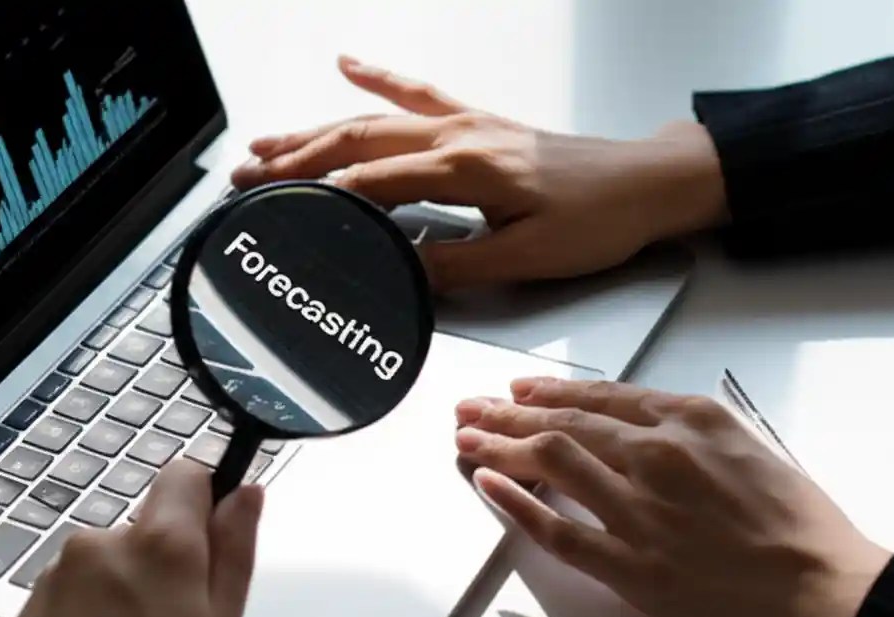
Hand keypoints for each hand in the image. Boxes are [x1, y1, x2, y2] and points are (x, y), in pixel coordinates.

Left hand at [0, 460, 264, 616]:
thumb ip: (235, 555)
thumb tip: (248, 496)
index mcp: (160, 548)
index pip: (186, 473)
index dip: (206, 500)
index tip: (215, 536)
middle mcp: (101, 546)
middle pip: (148, 526)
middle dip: (166, 564)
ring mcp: (58, 575)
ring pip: (111, 562)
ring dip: (125, 593)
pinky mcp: (28, 605)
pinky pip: (76, 591)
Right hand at [232, 56, 729, 291]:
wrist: (645, 183)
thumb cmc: (597, 220)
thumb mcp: (526, 259)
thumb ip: (458, 267)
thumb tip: (403, 274)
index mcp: (465, 169)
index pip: (371, 182)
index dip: (317, 197)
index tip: (272, 208)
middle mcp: (459, 136)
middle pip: (358, 141)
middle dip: (297, 159)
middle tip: (248, 177)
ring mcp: (467, 123)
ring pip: (375, 118)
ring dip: (318, 128)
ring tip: (271, 141)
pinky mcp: (480, 122)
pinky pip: (419, 92)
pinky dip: (380, 77)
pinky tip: (350, 65)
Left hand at [454, 379, 890, 616]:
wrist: (828, 589)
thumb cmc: (801, 527)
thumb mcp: (751, 448)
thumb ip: (691, 432)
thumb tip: (643, 426)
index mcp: (691, 421)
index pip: (600, 398)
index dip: (550, 392)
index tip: (519, 391)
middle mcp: (657, 455)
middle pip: (563, 423)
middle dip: (507, 413)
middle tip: (473, 408)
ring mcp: (639, 509)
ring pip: (550, 462)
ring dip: (499, 446)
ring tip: (467, 437)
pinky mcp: (632, 565)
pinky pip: (558, 530)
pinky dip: (515, 504)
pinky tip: (488, 485)